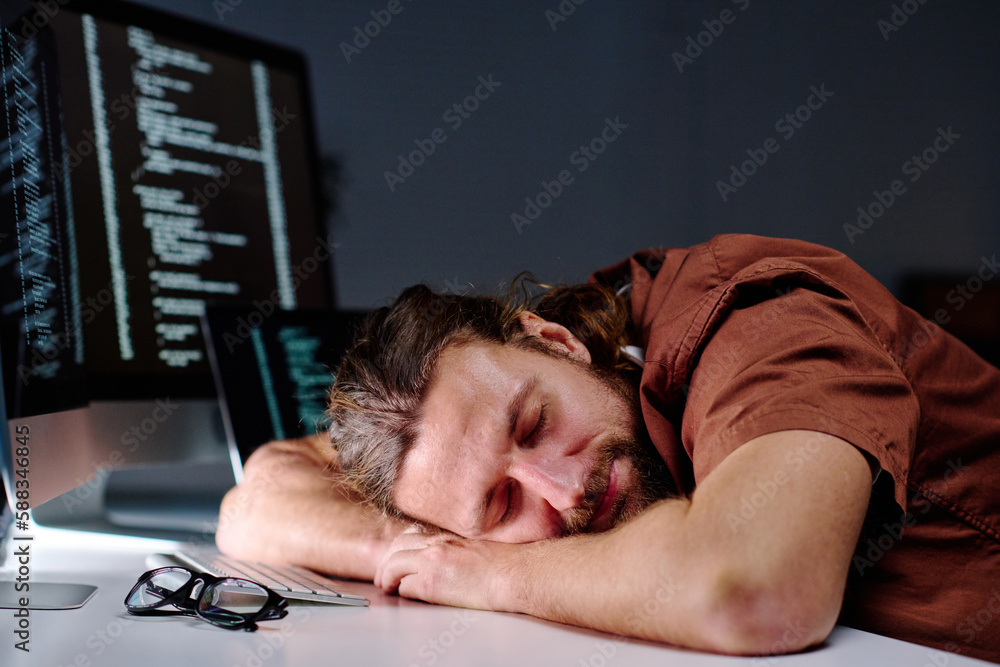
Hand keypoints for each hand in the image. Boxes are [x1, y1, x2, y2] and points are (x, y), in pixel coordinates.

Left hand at [374, 526, 523, 611]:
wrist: (517, 574)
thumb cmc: (507, 563)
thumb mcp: (476, 547)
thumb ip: (456, 549)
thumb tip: (447, 561)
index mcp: (448, 535)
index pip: (412, 535)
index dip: (400, 549)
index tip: (399, 559)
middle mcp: (436, 545)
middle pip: (396, 548)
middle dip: (386, 563)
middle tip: (385, 576)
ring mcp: (432, 562)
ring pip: (393, 565)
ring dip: (386, 577)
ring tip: (386, 587)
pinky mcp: (432, 584)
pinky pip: (405, 587)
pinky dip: (403, 592)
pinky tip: (406, 596)